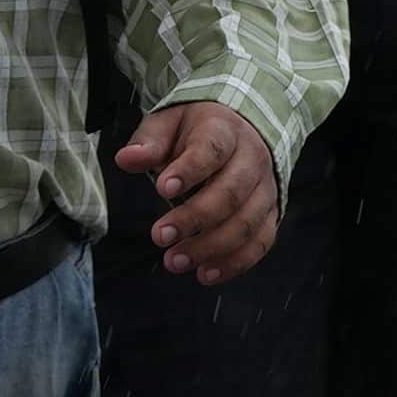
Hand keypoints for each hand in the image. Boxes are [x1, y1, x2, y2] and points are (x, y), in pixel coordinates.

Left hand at [115, 101, 283, 283]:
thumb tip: (126, 159)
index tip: (162, 189)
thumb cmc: (197, 129)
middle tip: (159, 236)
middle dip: (194, 218)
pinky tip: (205, 274)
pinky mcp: (271, 214)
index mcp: (226, 131)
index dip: (189, 170)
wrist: (241, 130)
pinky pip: (260, 242)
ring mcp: (265, 190)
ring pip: (246, 223)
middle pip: (230, 193)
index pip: (211, 150)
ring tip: (175, 261)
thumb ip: (149, 142)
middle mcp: (252, 160)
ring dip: (211, 247)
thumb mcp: (169, 122)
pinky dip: (235, 263)